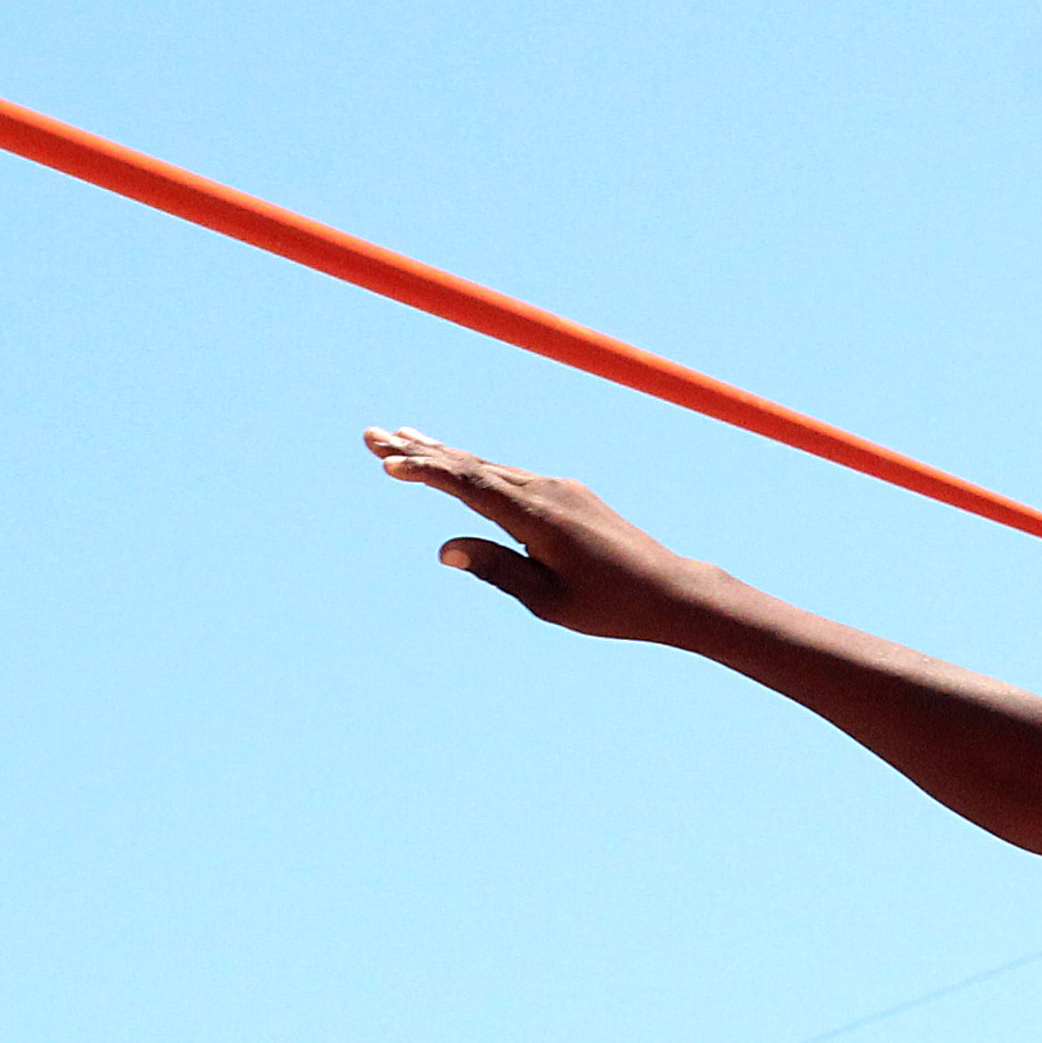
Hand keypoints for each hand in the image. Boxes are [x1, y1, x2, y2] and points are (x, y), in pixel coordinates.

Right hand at [366, 428, 716, 644]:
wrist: (670, 590)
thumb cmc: (610, 606)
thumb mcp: (545, 600)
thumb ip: (494, 569)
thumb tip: (443, 547)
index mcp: (537, 516)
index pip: (469, 484)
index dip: (425, 471)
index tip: (387, 462)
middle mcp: (546, 491)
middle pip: (471, 464)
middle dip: (419, 450)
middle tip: (371, 436)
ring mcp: (558, 488)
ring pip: (489, 466)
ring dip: (443, 454)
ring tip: (401, 440)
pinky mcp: (567, 495)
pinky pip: (509, 475)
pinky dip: (475, 469)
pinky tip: (457, 466)